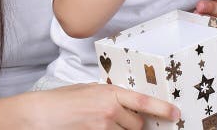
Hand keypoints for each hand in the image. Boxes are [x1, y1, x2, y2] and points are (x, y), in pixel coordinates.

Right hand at [29, 83, 178, 129]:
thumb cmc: (63, 100)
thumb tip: (127, 103)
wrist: (40, 115)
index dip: (162, 109)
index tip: (176, 114)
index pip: (143, 101)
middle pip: (137, 125)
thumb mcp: (90, 90)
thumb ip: (111, 96)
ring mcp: (102, 128)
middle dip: (133, 125)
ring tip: (99, 122)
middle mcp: (110, 111)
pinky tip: (94, 127)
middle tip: (119, 120)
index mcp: (110, 93)